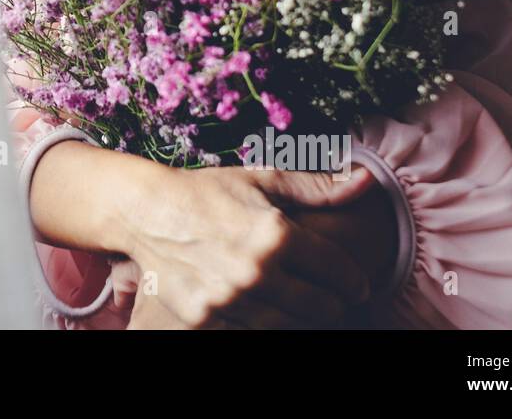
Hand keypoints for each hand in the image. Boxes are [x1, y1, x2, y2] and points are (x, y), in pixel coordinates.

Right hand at [119, 165, 375, 328]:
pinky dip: (264, 323)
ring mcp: (229, 300)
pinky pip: (250, 332)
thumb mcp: (262, 180)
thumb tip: (366, 181)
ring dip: (303, 317)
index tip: (359, 284)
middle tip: (335, 299)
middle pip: (320, 305)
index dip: (355, 279)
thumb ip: (317, 187)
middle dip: (334, 303)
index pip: (337, 269)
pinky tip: (265, 308)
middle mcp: (256, 271)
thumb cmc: (206, 192)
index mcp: (276, 234)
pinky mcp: (205, 318)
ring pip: (289, 324)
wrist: (145, 211)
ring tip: (304, 305)